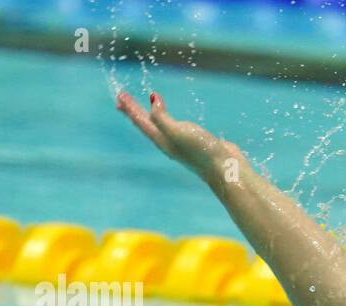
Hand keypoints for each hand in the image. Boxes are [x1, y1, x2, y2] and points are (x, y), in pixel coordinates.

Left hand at [116, 91, 245, 184]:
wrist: (225, 169)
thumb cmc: (202, 151)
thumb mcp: (178, 132)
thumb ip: (162, 117)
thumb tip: (152, 100)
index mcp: (162, 141)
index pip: (141, 122)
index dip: (130, 108)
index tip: (119, 95)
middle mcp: (169, 143)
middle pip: (147, 124)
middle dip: (135, 111)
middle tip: (122, 99)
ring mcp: (181, 143)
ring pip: (160, 125)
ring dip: (150, 115)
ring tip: (144, 106)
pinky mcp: (194, 142)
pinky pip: (174, 126)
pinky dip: (168, 118)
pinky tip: (170, 118)